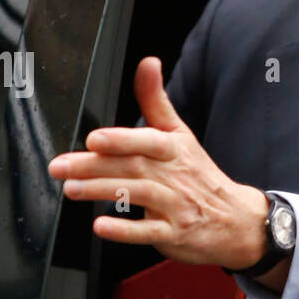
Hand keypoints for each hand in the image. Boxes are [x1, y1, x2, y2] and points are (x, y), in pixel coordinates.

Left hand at [47, 56, 268, 269]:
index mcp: (174, 150)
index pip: (149, 141)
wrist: (237, 220)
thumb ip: (156, 101)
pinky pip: (149, 233)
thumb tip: (147, 64)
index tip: (94, 140)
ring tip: (72, 190)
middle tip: (61, 167)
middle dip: (94, 167)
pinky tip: (102, 227)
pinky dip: (125, 231)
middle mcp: (176, 177)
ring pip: (138, 196)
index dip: (122, 140)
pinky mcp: (174, 234)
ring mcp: (177, 207)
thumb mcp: (181, 135)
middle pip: (134, 168)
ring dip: (103, 192)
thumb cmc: (200, 176)